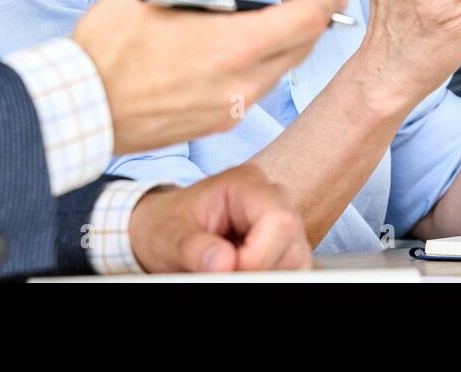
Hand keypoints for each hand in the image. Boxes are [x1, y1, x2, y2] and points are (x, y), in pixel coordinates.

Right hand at [72, 0, 343, 153]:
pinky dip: (265, 65)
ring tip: (281, 16)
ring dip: (291, 43)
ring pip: (283, 70)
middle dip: (317, 17)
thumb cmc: (110, 44)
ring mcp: (232, 108)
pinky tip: (242, 49)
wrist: (80, 108)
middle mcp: (242, 82)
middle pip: (303, 47)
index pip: (308, 19)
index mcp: (234, 45)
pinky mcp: (218, 123)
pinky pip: (258, 90)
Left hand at [127, 165, 310, 272]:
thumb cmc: (167, 225)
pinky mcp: (284, 247)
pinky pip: (293, 270)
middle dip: (261, 269)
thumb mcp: (168, 236)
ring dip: (264, 275)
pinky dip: (266, 278)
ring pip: (297, 261)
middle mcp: (271, 199)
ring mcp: (281, 223)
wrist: (163, 229)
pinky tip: (241, 273)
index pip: (279, 219)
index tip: (228, 270)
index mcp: (245, 184)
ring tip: (227, 270)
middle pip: (293, 243)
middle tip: (223, 274)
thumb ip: (193, 248)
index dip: (259, 254)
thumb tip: (223, 263)